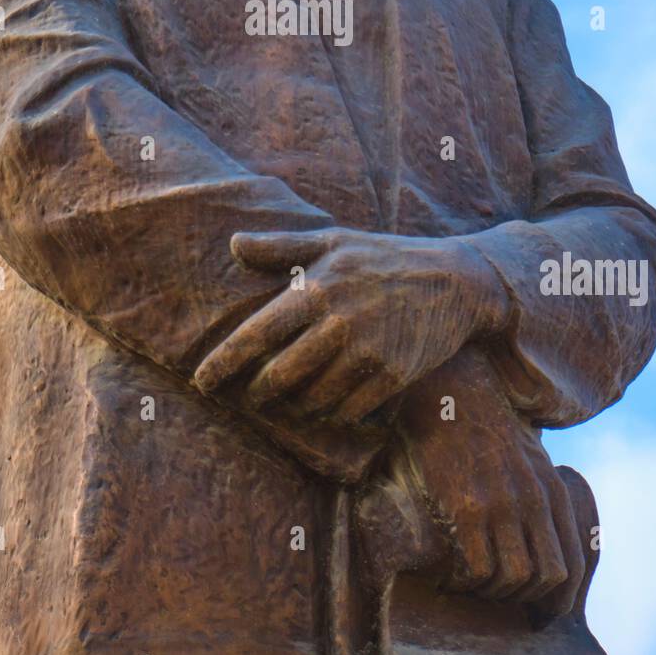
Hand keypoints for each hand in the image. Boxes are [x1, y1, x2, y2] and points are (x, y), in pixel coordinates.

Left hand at [193, 227, 509, 424]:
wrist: (455, 281)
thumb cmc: (384, 257)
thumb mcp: (333, 242)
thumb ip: (281, 247)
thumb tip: (233, 245)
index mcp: (316, 289)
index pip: (256, 335)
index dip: (223, 363)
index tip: (200, 382)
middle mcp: (337, 323)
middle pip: (278, 376)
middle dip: (257, 393)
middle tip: (250, 396)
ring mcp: (366, 353)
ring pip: (310, 398)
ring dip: (293, 405)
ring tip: (288, 399)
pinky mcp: (393, 376)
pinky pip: (347, 410)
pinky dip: (331, 412)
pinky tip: (327, 404)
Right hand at [392, 348, 590, 613]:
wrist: (451, 393)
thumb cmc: (486, 428)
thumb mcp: (530, 459)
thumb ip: (542, 497)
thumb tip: (543, 543)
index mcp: (553, 491)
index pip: (572, 566)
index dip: (558, 602)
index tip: (539, 615)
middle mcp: (534, 500)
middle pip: (545, 578)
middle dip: (522, 600)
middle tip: (496, 597)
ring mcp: (502, 504)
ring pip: (512, 579)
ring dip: (489, 593)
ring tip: (469, 584)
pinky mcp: (467, 505)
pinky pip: (475, 567)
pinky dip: (464, 582)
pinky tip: (449, 573)